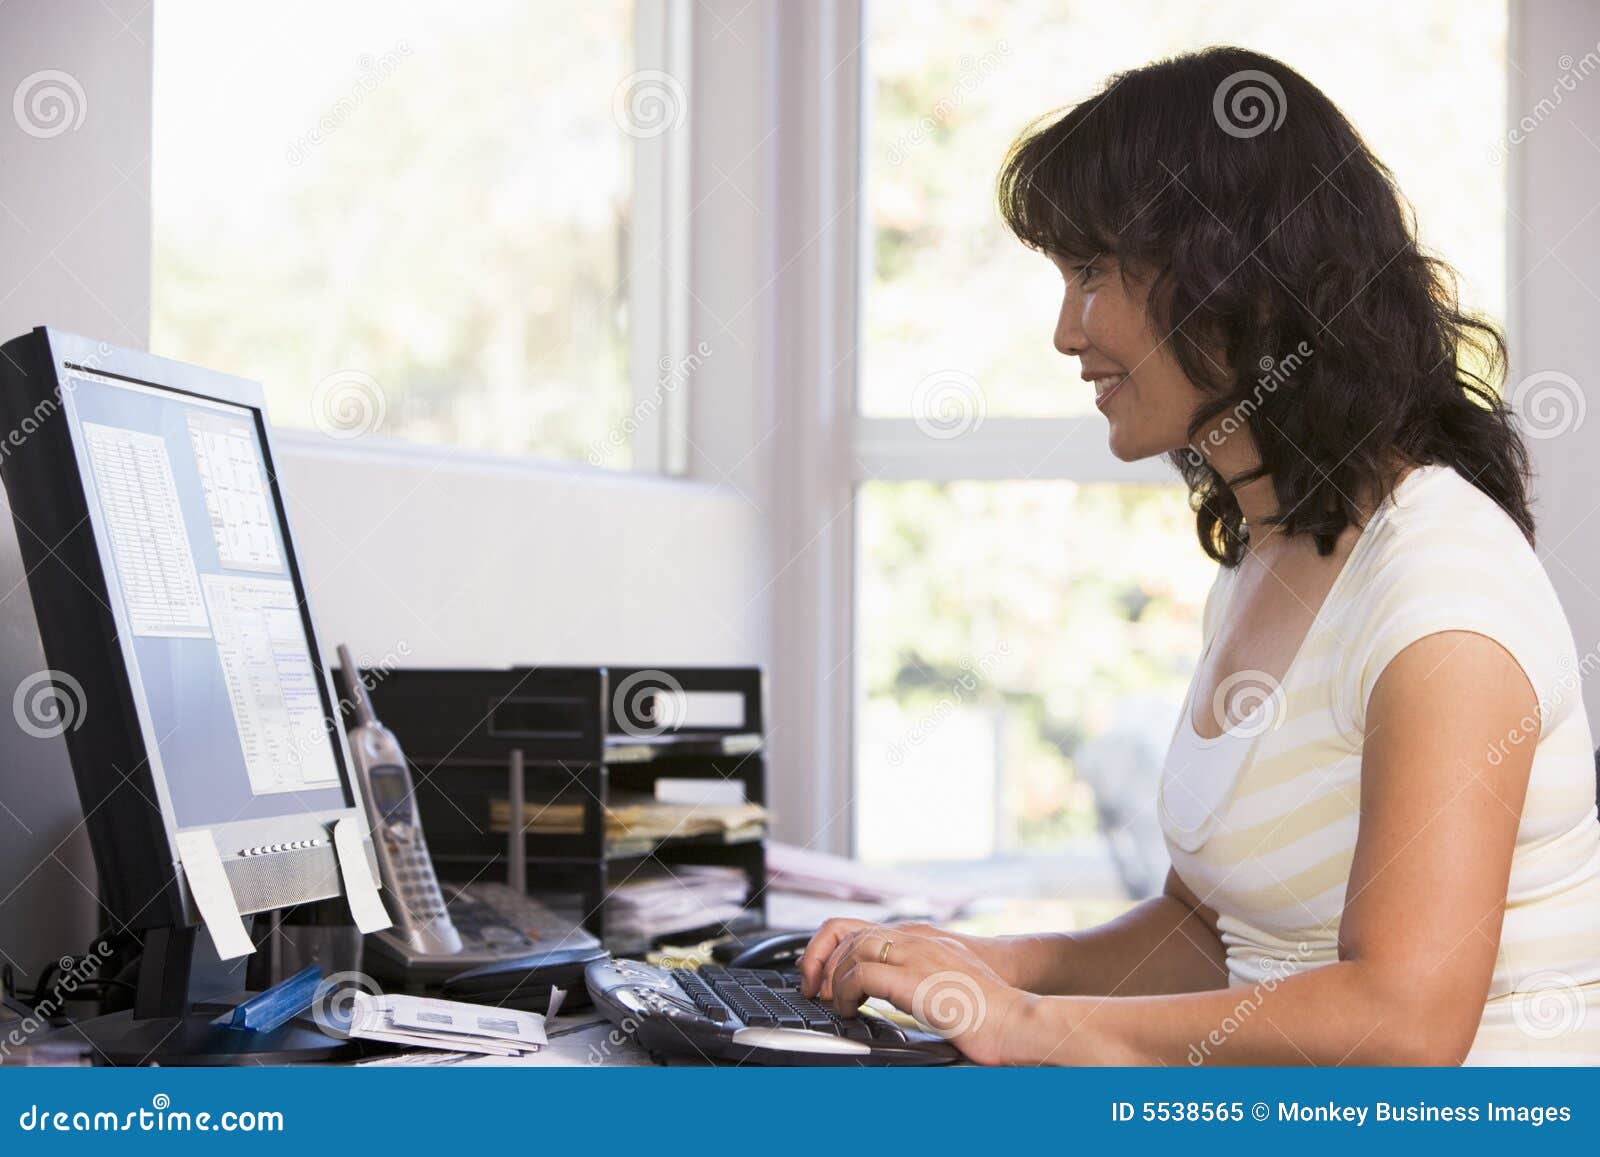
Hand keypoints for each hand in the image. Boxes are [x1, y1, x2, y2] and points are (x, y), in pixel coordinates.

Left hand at [798, 918, 1032, 1065]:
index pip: (864, 926)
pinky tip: (851, 1010)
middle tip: (817, 990)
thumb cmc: (989, 1011)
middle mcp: (918, 939)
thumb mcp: (947, 983)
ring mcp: (917, 955)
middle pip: (848, 930)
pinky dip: (847, 992)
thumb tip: (891, 994)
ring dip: (832, 976)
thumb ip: (918, 979)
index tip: (822, 974)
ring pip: (851, 948)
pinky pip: (862, 975)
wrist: (1019, 1020)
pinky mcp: (915, 979)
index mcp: (924, 938)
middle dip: (822, 960)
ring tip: (833, 1002)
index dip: (833, 948)